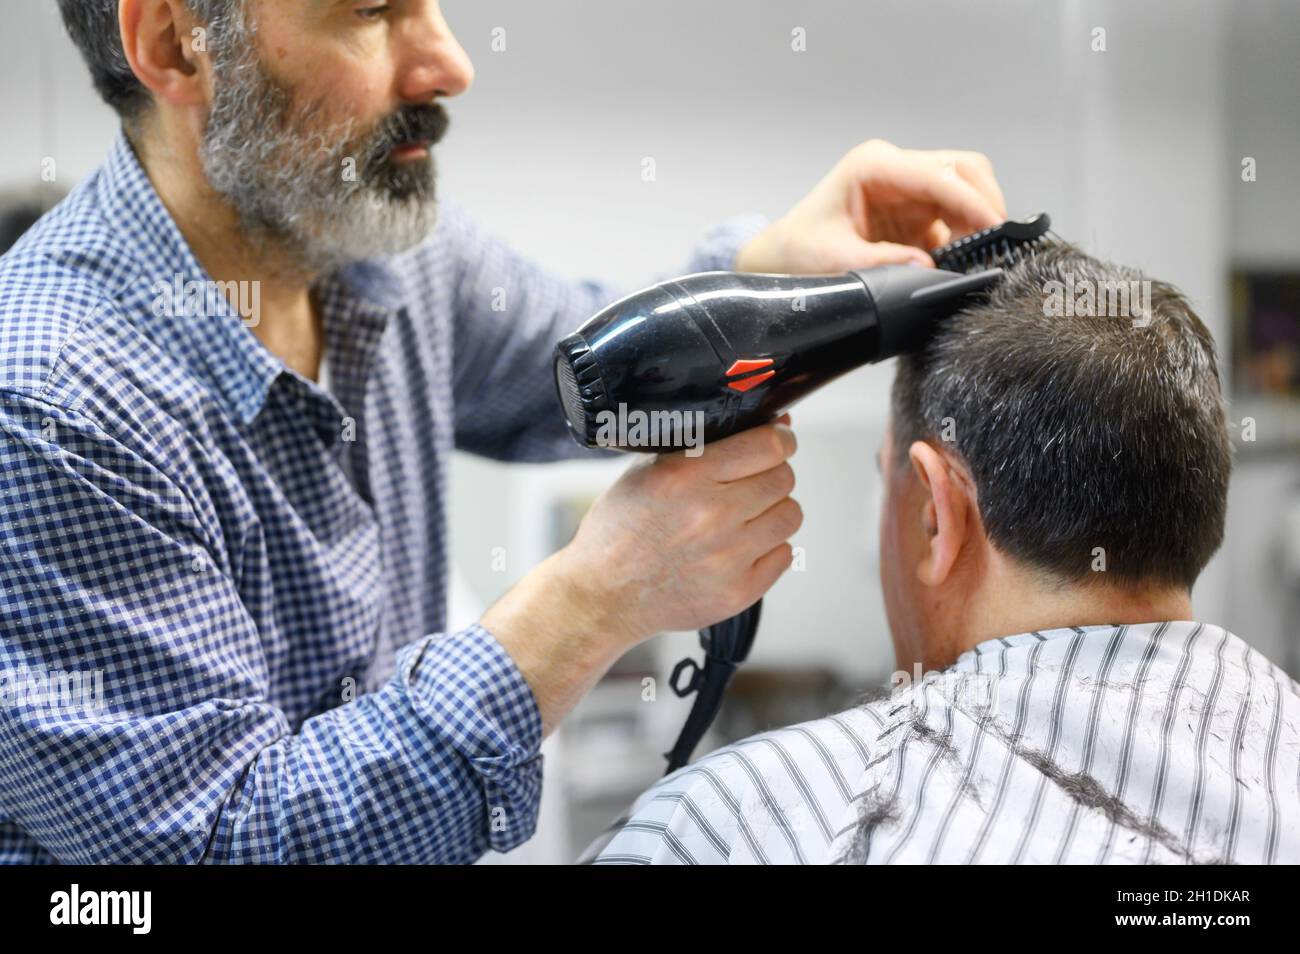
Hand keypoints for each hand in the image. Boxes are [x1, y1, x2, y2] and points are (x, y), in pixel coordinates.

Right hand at [558, 415, 799, 645]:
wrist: (603, 596)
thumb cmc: (620, 531)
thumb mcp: (646, 471)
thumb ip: (703, 444)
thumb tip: (772, 425)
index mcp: (685, 477)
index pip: (768, 446)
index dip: (780, 438)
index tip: (779, 440)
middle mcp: (711, 516)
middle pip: (784, 478)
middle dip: (773, 473)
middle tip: (752, 481)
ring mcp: (728, 558)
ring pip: (790, 515)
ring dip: (774, 510)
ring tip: (747, 515)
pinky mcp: (738, 592)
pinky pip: (784, 554)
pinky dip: (769, 548)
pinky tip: (740, 546)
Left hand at [735, 139, 1006, 274]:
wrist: (780, 260)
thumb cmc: (798, 252)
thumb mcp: (834, 261)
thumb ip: (882, 264)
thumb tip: (928, 267)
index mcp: (874, 167)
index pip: (939, 175)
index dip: (972, 201)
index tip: (996, 228)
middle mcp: (896, 170)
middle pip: (964, 171)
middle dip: (985, 205)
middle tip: (995, 246)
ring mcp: (909, 189)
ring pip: (967, 191)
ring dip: (978, 224)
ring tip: (976, 260)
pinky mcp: (916, 213)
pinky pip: (957, 218)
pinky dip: (967, 239)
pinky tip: (961, 264)